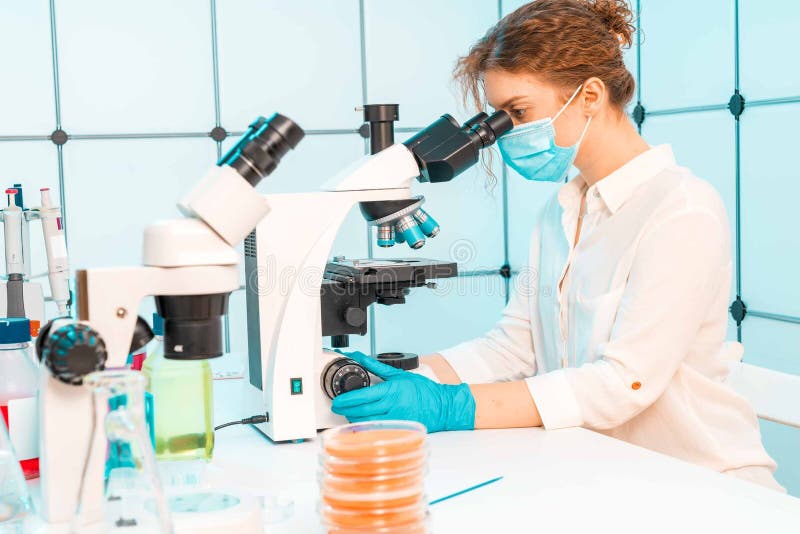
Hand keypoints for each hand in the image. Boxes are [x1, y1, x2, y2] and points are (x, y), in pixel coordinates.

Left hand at [330, 351, 474, 432]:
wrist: (442, 406)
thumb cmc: (423, 390)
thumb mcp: (399, 374)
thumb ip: (376, 367)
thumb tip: (359, 357)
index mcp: (391, 390)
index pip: (363, 396)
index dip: (347, 400)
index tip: (337, 400)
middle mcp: (393, 406)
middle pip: (362, 411)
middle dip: (346, 410)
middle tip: (338, 407)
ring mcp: (396, 420)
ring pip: (368, 423)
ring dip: (354, 419)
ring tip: (348, 414)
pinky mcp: (399, 429)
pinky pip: (378, 430)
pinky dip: (367, 427)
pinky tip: (362, 424)